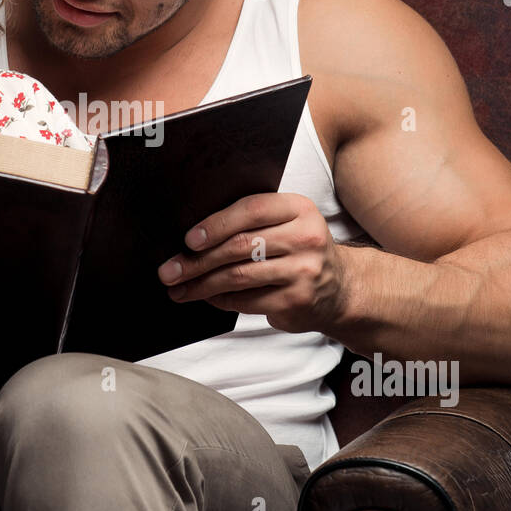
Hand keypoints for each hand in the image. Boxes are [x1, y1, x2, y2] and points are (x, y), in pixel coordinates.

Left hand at [156, 193, 347, 334]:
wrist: (340, 290)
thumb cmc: (299, 251)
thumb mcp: (287, 224)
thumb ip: (252, 222)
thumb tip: (194, 237)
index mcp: (299, 209)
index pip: (252, 209)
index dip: (216, 224)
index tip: (188, 240)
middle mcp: (305, 237)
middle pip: (240, 245)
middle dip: (197, 260)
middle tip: (169, 271)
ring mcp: (303, 271)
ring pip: (239, 276)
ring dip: (202, 284)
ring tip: (179, 289)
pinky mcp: (296, 301)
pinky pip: (247, 300)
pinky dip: (221, 299)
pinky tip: (206, 297)